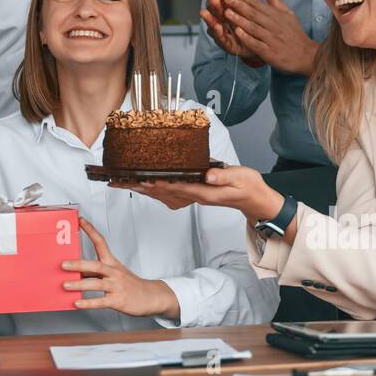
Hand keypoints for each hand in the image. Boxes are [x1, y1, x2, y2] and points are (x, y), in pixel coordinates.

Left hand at [61, 218, 179, 319]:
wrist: (151, 296)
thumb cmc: (130, 284)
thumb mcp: (115, 273)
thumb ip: (96, 272)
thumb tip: (74, 273)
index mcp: (112, 262)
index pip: (101, 242)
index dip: (90, 230)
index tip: (80, 220)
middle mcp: (114, 272)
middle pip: (96, 265)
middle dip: (78, 264)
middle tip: (63, 264)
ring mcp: (116, 286)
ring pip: (96, 283)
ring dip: (79, 284)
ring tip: (65, 285)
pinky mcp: (118, 300)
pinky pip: (101, 301)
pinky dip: (88, 303)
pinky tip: (77, 303)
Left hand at [122, 166, 284, 225]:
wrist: (256, 200)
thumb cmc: (249, 187)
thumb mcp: (241, 178)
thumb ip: (223, 177)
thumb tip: (207, 175)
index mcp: (205, 192)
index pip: (177, 187)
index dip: (158, 183)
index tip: (141, 179)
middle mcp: (196, 196)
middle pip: (163, 192)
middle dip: (141, 186)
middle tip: (120, 181)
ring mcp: (195, 198)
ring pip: (163, 194)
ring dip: (144, 189)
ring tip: (124, 183)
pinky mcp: (195, 195)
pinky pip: (170, 195)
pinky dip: (156, 190)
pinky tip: (146, 186)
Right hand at [200, 0, 263, 65]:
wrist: (267, 47)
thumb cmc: (262, 29)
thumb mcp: (265, 11)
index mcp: (232, 13)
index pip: (224, 2)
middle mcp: (227, 24)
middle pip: (217, 13)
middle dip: (214, 6)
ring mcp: (227, 35)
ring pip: (214, 26)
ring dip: (210, 18)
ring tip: (205, 13)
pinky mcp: (230, 46)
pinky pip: (222, 40)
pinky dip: (219, 33)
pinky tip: (218, 27)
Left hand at [221, 0, 318, 74]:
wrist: (306, 55)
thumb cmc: (294, 34)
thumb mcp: (287, 14)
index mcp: (276, 15)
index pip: (256, 3)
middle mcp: (273, 25)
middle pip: (253, 13)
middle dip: (238, 4)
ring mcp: (272, 39)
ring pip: (253, 28)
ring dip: (240, 20)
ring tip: (226, 13)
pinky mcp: (270, 52)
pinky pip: (257, 44)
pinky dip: (247, 38)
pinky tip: (237, 33)